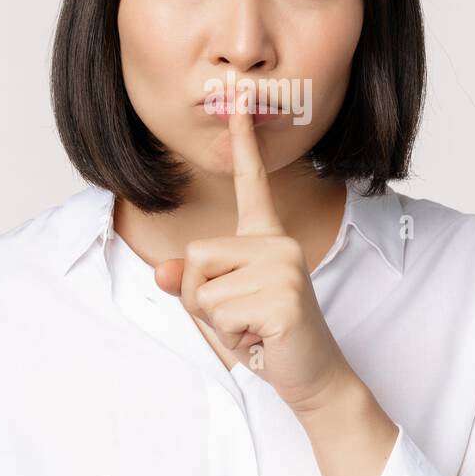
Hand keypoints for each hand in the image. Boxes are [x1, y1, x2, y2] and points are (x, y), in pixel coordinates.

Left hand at [154, 88, 353, 415]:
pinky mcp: (282, 298)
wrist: (312, 375)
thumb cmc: (266, 336)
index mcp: (265, 237)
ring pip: (203, 290)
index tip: (236, 100)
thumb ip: (192, 284)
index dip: (242, 141)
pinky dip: (232, 336)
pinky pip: (220, 313)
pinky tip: (263, 337)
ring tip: (254, 327)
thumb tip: (162, 273)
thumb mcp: (221, 306)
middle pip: (197, 257)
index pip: (251, 182)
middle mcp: (276, 243)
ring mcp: (283, 267)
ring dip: (218, 321)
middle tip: (243, 317)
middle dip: (203, 299)